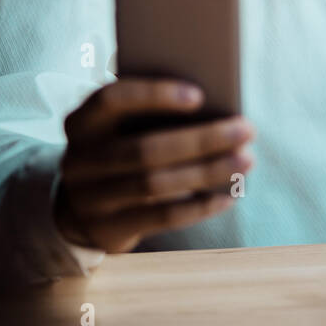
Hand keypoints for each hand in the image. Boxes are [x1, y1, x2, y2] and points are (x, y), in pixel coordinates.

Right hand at [55, 78, 254, 253]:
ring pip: (155, 184)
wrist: (80, 208)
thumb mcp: (121, 127)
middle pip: (145, 149)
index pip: (111, 100)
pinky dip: (200, 205)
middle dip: (202, 139)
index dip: (153, 95)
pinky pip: (161, 217)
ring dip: (208, 172)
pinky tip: (229, 195)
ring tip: (246, 160)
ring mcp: (90, 199)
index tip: (199, 95)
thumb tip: (216, 107)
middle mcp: (79, 160)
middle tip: (246, 129)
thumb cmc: (119, 149)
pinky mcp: (109, 229)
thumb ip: (151, 113)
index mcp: (82, 123)